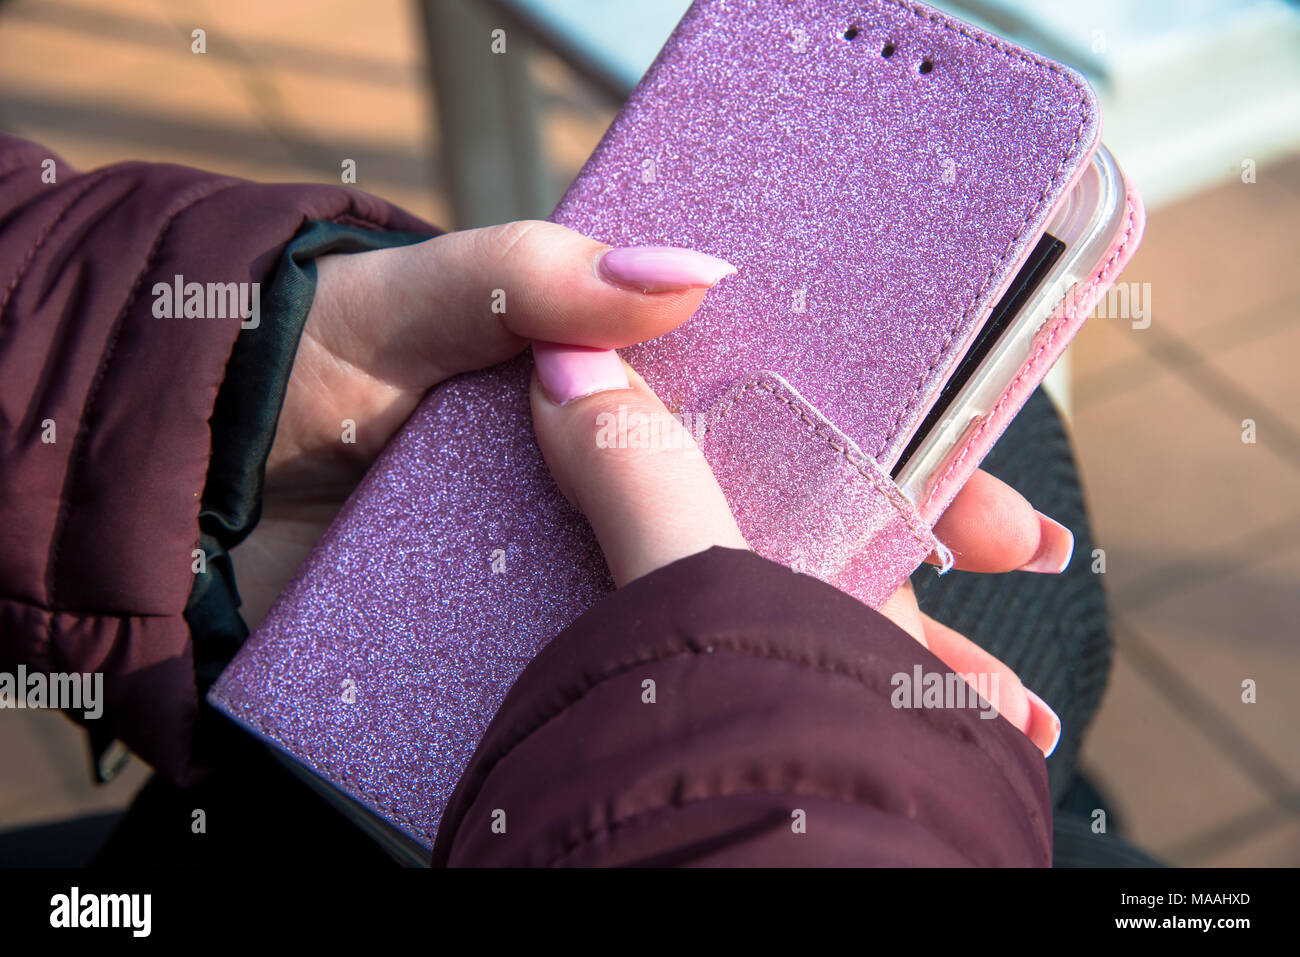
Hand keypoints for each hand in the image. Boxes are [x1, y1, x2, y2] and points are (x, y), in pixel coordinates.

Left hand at [241, 219, 1063, 756]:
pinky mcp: (532, 643)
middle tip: (997, 662)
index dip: (908, 465)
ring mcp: (588, 574)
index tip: (991, 516)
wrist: (193, 462)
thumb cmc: (314, 356)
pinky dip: (712, 720)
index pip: (804, 426)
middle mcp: (630, 487)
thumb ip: (539, 278)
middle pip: (796, 544)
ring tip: (952, 742)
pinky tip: (795, 765)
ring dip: (843, 684)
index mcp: (634, 395)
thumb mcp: (424, 301)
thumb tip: (694, 271)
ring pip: (737, 627)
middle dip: (908, 603)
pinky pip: (635, 688)